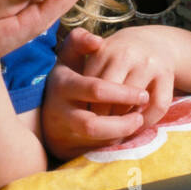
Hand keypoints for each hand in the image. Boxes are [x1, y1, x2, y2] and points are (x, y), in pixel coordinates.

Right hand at [41, 28, 152, 158]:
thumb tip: (97, 40)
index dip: (122, 94)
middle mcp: (60, 112)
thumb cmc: (68, 79)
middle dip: (121, 123)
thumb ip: (79, 42)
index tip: (143, 93)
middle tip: (140, 115)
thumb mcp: (67, 59)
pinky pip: (95, 149)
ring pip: (95, 141)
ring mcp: (63, 133)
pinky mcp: (68, 149)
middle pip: (93, 125)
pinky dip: (113, 142)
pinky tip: (124, 132)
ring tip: (136, 123)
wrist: (47, 112)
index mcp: (62, 85)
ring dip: (119, 134)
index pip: (96, 90)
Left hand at [81, 26, 175, 124]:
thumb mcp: (95, 55)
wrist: (152, 41)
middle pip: (110, 97)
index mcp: (103, 51)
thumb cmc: (116, 56)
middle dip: (104, 117)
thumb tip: (81, 110)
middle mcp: (126, 54)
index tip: (84, 120)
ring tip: (117, 128)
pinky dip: (149, 120)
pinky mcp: (166, 74)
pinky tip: (139, 124)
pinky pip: (157, 105)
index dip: (86, 109)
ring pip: (133, 102)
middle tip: (99, 130)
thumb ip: (81, 73)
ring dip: (125, 120)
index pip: (91, 89)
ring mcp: (148, 63)